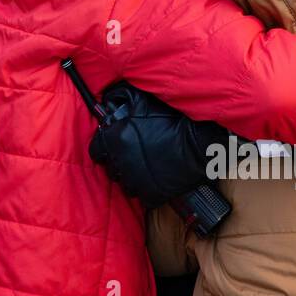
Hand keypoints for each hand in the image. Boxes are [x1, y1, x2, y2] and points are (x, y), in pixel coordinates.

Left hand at [87, 83, 229, 209]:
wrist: (199, 140)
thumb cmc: (171, 117)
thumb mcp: (141, 99)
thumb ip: (119, 97)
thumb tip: (107, 100)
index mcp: (115, 140)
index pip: (96, 151)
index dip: (103, 148)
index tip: (112, 147)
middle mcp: (122, 162)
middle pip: (111, 170)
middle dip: (119, 163)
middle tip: (133, 156)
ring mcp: (137, 181)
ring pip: (126, 186)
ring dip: (132, 178)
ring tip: (145, 168)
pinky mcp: (152, 195)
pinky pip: (143, 198)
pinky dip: (148, 191)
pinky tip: (156, 179)